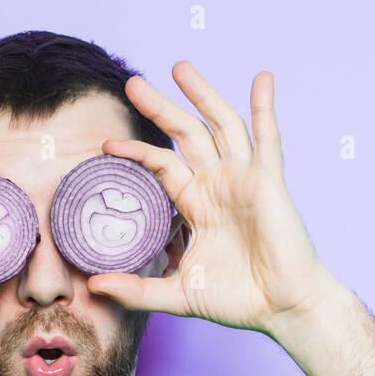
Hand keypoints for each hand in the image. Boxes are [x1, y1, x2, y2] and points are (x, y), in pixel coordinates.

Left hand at [86, 61, 343, 339]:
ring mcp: (244, 180)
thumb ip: (136, 289)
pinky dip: (265, 107)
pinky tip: (261, 79)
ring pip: (220, 125)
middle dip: (160, 108)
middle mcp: (218, 186)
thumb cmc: (237, 300)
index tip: (106, 146)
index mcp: (197, 206)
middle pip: (185, 135)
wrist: (281, 308)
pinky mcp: (268, 182)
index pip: (161, 167)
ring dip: (202, 95)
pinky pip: (267, 138)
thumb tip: (94, 286)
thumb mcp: (177, 294)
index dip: (137, 153)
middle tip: (133, 83)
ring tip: (179, 67)